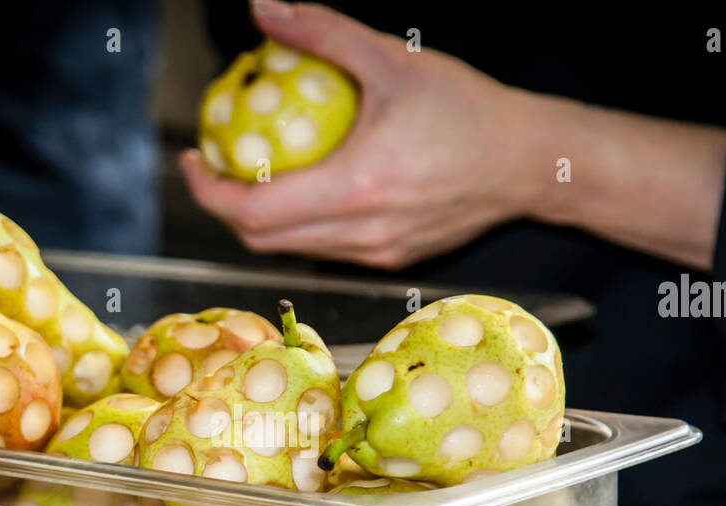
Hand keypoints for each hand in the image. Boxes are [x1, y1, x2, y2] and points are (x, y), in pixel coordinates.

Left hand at [183, 1, 725, 271]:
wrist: (530, 163)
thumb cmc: (468, 110)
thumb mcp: (393, 59)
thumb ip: (322, 32)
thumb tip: (262, 8)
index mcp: (356, 190)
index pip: (253, 212)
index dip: (208, 192)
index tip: (195, 158)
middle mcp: (361, 234)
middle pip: (262, 241)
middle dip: (223, 208)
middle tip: (214, 165)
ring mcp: (376, 254)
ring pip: (291, 250)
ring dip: (259, 219)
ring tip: (250, 174)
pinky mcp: (391, 260)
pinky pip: (324, 249)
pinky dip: (300, 223)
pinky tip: (302, 187)